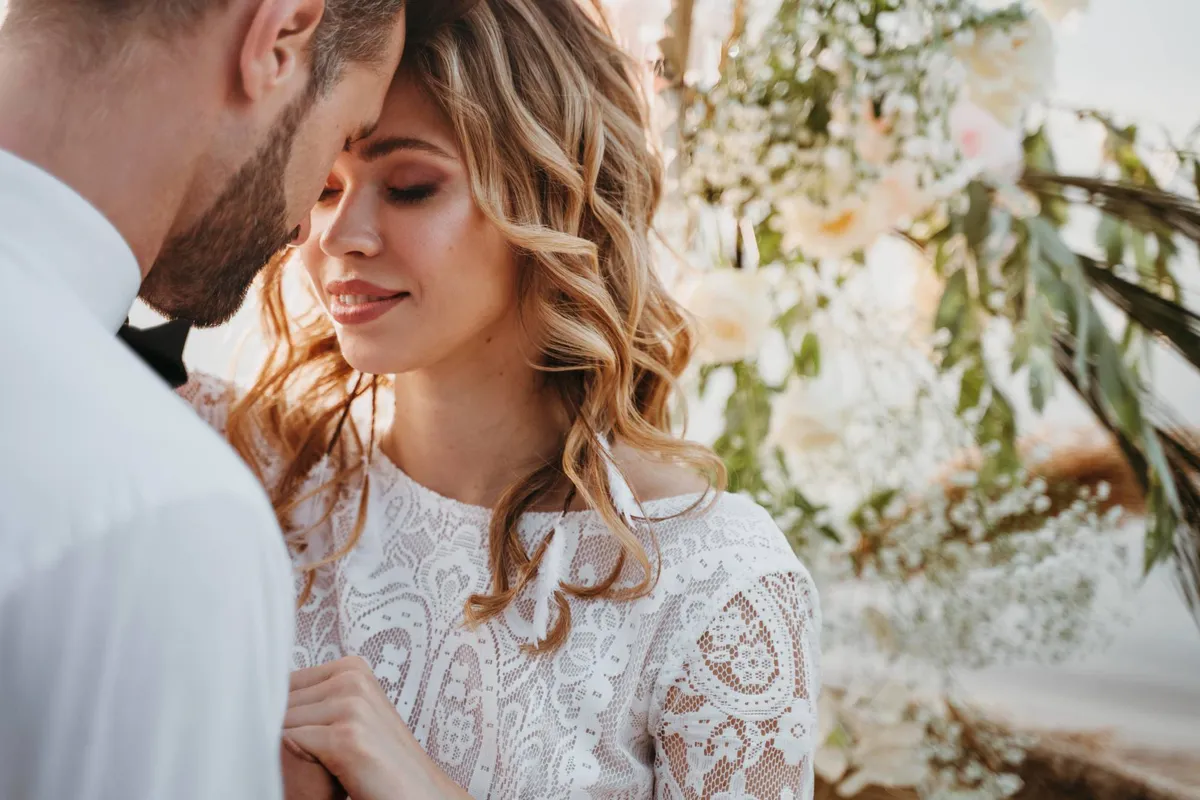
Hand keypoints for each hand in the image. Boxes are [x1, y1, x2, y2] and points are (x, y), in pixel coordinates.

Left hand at [284, 656, 470, 799]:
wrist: (416, 789)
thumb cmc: (380, 759)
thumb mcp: (351, 715)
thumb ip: (316, 700)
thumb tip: (264, 695)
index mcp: (352, 668)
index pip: (285, 682)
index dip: (279, 712)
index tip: (294, 731)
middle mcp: (351, 678)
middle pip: (280, 701)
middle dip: (280, 728)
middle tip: (309, 751)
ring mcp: (350, 705)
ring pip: (280, 722)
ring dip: (285, 747)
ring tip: (317, 761)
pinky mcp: (345, 737)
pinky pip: (289, 742)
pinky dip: (291, 760)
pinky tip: (318, 769)